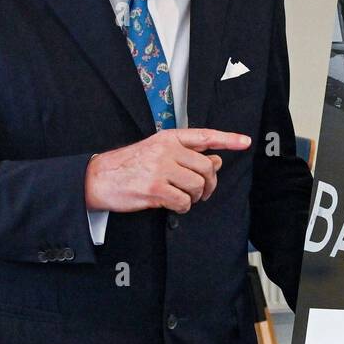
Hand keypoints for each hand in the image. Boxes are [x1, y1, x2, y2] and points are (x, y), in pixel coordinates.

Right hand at [85, 128, 250, 214]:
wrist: (97, 178)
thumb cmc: (129, 165)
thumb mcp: (158, 152)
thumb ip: (187, 155)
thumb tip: (217, 161)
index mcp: (168, 137)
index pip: (205, 136)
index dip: (227, 140)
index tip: (245, 142)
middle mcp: (167, 150)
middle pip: (207, 167)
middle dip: (209, 183)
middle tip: (203, 192)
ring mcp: (161, 169)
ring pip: (197, 185)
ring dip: (195, 197)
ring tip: (184, 197)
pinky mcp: (155, 189)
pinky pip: (183, 201)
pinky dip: (183, 207)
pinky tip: (173, 204)